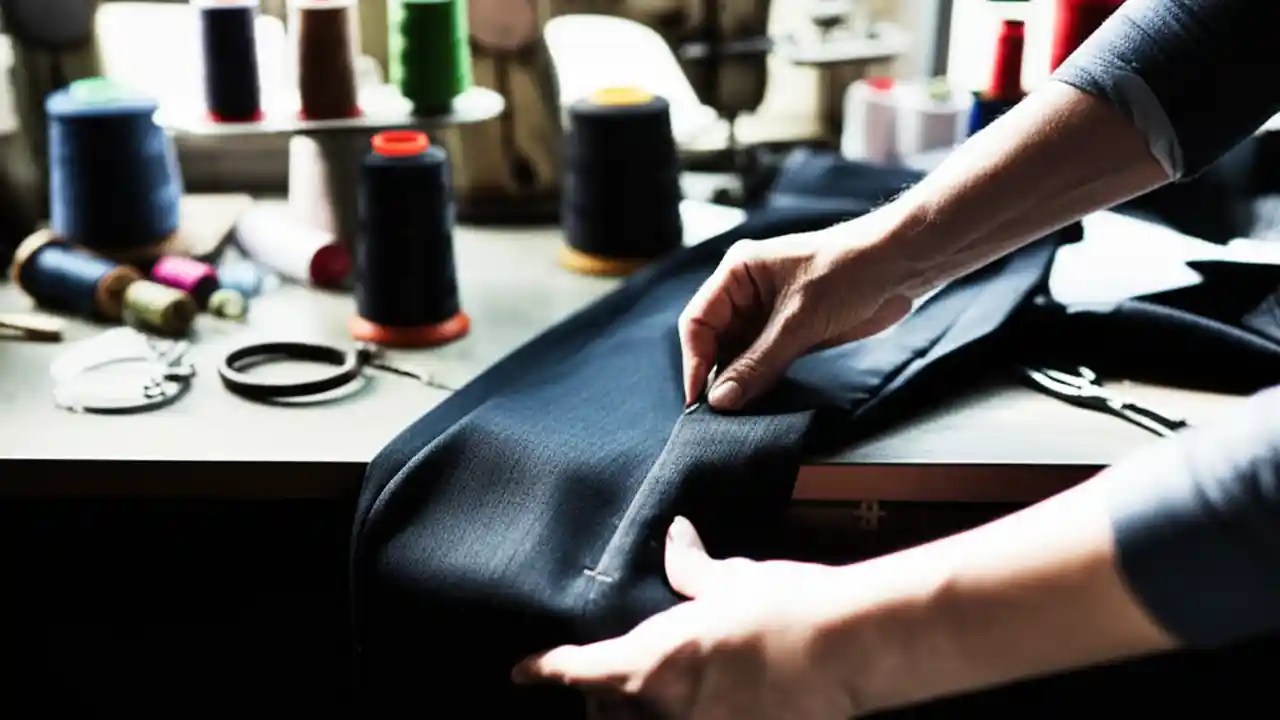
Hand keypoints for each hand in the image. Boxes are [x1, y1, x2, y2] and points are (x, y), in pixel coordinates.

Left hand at [512, 517, 859, 719]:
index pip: (578, 670)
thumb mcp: (731, 581)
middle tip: (605, 682)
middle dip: (600, 700)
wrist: (848, 649)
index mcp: (648, 662)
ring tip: (653, 696)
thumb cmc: (783, 606)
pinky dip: (685, 715)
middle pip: (607, 713)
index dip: (547, 668)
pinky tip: (709, 705)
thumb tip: (675, 535)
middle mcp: (663, 711)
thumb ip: (692, 568)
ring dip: (638, 715)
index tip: (524, 669)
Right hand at [679, 220, 914, 410]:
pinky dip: (759, 381)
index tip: (698, 399)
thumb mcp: (799, 321)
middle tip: (717, 414)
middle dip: (715, 375)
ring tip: (736, 413)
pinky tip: (757, 401)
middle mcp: (746, 293)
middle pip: (714, 341)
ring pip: (738, 354)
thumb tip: (720, 400)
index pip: (698, 321)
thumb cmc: (849, 272)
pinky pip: (763, 361)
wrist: (901, 265)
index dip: (695, 361)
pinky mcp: (790, 331)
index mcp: (738, 273)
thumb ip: (758, 363)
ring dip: (738, 381)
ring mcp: (768, 313)